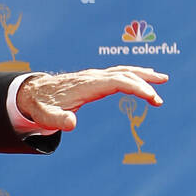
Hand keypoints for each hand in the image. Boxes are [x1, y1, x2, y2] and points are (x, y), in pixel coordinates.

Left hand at [17, 67, 166, 131]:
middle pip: (125, 74)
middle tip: (159, 99)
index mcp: (88, 84)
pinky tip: (142, 77)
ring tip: (162, 79)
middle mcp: (94, 77)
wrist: (33, 93)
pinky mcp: (94, 79)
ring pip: (123, 70)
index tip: (151, 97)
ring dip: (143, 75)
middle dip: (145, 84)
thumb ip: (58, 121)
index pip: (118, 81)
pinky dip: (133, 74)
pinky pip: (118, 73)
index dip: (136, 87)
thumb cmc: (41, 107)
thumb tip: (72, 124)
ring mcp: (94, 76)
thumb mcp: (46, 117)